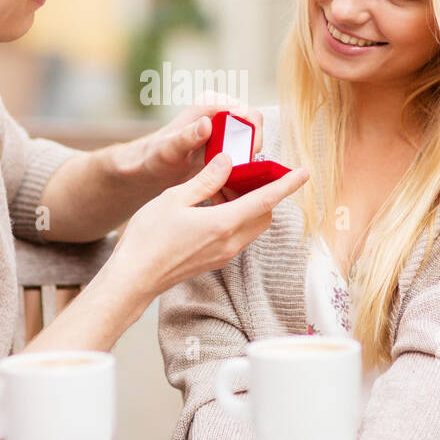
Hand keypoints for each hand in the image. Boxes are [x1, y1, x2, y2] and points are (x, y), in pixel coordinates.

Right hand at [107, 151, 309, 302]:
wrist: (135, 278)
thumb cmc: (149, 238)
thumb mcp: (175, 198)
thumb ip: (206, 179)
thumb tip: (228, 161)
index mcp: (223, 223)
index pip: (266, 199)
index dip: (287, 184)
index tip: (304, 172)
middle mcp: (230, 242)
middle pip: (264, 213)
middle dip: (263, 192)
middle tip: (243, 173)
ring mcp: (224, 254)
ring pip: (252, 225)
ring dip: (248, 205)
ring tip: (222, 187)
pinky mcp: (215, 260)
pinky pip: (238, 235)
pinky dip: (236, 217)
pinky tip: (212, 205)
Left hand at [118, 94, 264, 195]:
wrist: (151, 166)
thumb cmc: (156, 156)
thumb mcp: (169, 150)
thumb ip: (186, 137)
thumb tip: (207, 124)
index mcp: (209, 104)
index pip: (247, 115)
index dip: (253, 138)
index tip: (244, 162)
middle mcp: (220, 110)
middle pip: (254, 129)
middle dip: (250, 153)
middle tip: (236, 175)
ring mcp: (225, 125)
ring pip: (252, 142)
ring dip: (246, 162)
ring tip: (230, 182)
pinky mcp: (227, 140)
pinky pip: (244, 152)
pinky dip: (240, 167)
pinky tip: (226, 182)